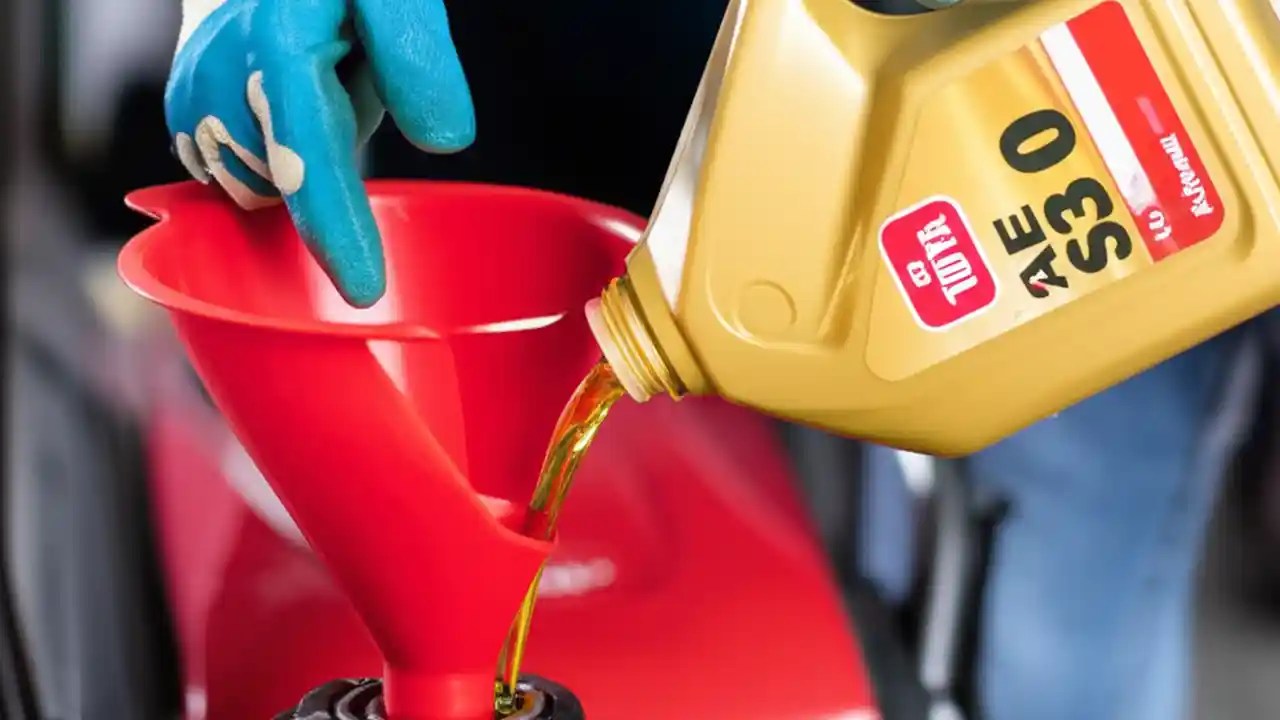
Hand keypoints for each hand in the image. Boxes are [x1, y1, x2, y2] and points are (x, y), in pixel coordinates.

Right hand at [166, 0, 473, 306]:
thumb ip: (416, 57)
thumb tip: (445, 142)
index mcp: (280, 46)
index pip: (307, 158)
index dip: (335, 229)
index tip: (363, 291)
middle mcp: (219, 75)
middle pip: (279, 185)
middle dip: (325, 163)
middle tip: (348, 80)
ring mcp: (191, 95)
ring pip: (256, 190)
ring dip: (297, 161)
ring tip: (317, 86)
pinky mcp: (182, 113)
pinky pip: (233, 178)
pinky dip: (270, 161)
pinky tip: (285, 110)